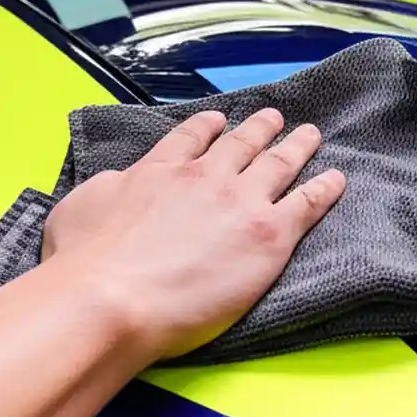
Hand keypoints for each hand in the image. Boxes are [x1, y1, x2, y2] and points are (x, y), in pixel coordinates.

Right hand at [41, 109, 346, 359]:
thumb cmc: (85, 263)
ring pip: (279, 163)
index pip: (189, 138)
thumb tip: (119, 186)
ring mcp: (241, 202)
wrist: (113, 299)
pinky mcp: (270, 234)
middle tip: (273, 117)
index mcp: (160, 169)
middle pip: (242, 143)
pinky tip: (337, 179)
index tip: (219, 121)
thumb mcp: (80, 208)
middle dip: (260, 128)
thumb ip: (108, 190)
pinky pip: (307, 202)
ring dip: (297, 146)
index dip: (208, 127)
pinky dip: (325, 188)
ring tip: (310, 135)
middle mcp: (205, 177)